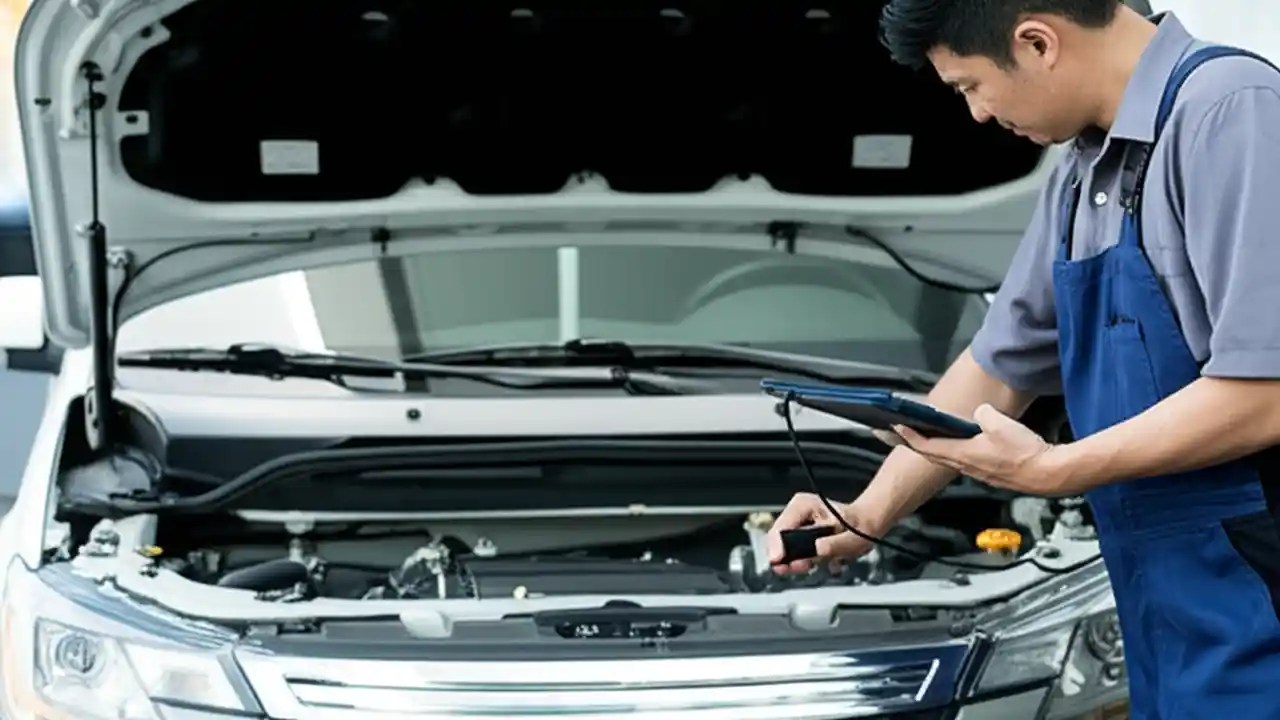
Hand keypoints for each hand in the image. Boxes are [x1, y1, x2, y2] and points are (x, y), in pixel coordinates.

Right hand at [765, 493, 883, 574]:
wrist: (864, 526)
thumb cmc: (859, 525)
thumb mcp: (852, 536)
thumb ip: (834, 544)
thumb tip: (817, 549)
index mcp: (803, 505)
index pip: (781, 527)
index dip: (777, 546)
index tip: (779, 561)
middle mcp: (796, 513)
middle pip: (778, 539)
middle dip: (787, 557)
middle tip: (802, 566)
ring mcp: (796, 525)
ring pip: (782, 548)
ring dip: (794, 561)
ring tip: (810, 565)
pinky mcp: (798, 537)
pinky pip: (790, 553)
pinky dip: (800, 562)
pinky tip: (814, 563)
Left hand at [893, 403, 1076, 494]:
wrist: (1050, 474)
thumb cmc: (1025, 452)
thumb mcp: (999, 423)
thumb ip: (983, 414)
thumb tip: (980, 413)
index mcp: (964, 454)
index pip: (927, 446)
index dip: (908, 436)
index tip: (892, 427)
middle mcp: (967, 466)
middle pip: (932, 454)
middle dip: (912, 442)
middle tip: (894, 434)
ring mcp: (979, 472)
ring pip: (948, 458)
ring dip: (932, 448)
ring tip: (921, 437)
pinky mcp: (992, 474)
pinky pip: (965, 460)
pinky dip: (953, 451)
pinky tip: (958, 445)